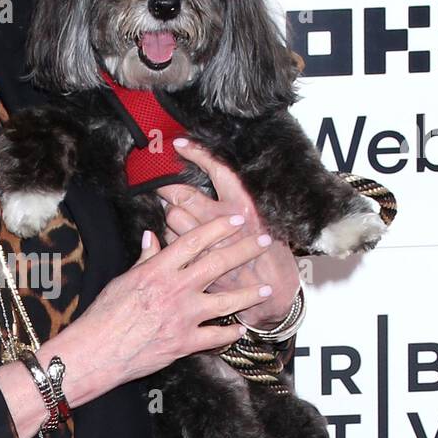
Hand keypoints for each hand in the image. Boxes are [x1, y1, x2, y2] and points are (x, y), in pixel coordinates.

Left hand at [154, 137, 300, 326]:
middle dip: (168, 189)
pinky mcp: (199, 263)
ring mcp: (209, 243)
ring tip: (174, 213)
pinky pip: (173, 244)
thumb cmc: (270, 253)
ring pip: (173, 218)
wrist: (275, 292)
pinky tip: (177, 238)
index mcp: (244, 206)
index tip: (179, 144)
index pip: (217, 170)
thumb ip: (235, 203)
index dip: (196, 154)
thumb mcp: (260, 222)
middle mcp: (226, 221)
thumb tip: (211, 182)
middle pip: (183, 195)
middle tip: (163, 185)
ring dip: (169, 214)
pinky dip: (170, 238)